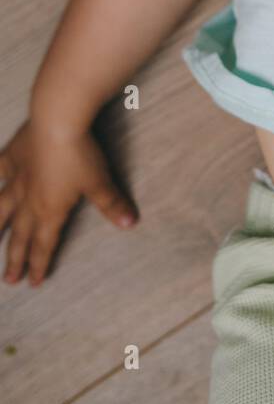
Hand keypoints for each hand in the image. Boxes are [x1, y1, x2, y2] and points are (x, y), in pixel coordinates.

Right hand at [0, 120, 137, 286]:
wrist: (58, 120)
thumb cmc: (81, 154)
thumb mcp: (100, 182)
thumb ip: (113, 205)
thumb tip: (131, 224)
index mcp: (50, 210)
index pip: (43, 245)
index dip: (39, 265)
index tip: (33, 283)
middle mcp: (28, 199)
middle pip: (20, 235)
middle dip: (15, 259)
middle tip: (8, 280)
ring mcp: (17, 178)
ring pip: (0, 209)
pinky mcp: (12, 156)